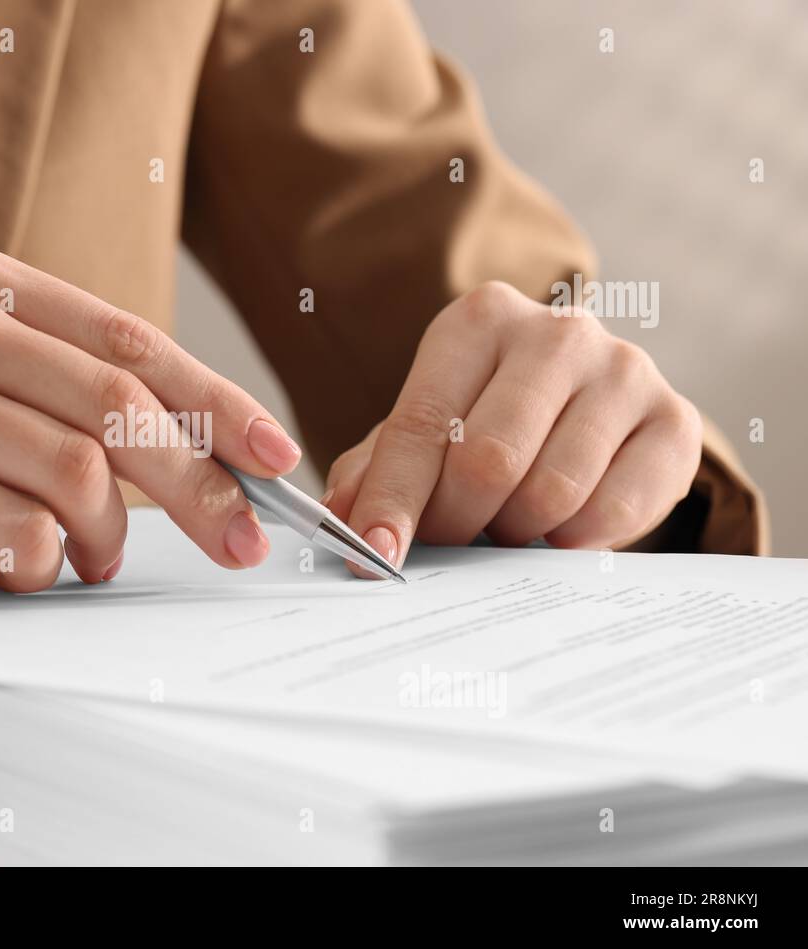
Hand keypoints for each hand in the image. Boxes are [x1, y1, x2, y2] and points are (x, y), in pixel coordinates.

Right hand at [0, 238, 301, 597]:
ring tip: (89, 562)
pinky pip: (10, 524)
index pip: (130, 341)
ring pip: (76, 468)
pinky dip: (39, 563)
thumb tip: (185, 456)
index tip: (274, 455)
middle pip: (120, 404)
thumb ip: (48, 390)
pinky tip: (24, 571)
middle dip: (199, 484)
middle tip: (239, 540)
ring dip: (106, 535)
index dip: (216, 400)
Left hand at [324, 281, 702, 574]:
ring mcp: (625, 371)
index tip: (375, 554)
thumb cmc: (486, 418)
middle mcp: (557, 332)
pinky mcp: (676, 421)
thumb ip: (377, 468)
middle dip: (457, 521)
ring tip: (505, 525)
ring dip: (515, 532)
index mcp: (478, 320)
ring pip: (551, 493)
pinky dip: (574, 540)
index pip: (422, 423)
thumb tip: (344, 518)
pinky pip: (614, 511)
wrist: (589, 405)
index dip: (393, 499)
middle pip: (487, 462)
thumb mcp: (425, 429)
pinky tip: (558, 529)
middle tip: (451, 540)